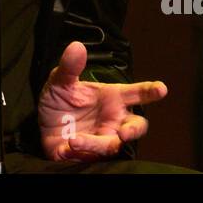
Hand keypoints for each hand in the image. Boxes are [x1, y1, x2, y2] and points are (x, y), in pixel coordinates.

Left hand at [36, 41, 167, 161]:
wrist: (41, 124)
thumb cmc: (60, 101)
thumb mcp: (60, 80)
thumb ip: (70, 67)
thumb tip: (76, 46)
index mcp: (112, 98)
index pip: (136, 94)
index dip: (150, 91)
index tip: (161, 89)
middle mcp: (112, 119)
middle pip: (135, 126)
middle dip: (134, 130)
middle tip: (125, 133)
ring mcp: (102, 137)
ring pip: (111, 145)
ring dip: (96, 144)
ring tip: (76, 140)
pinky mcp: (87, 154)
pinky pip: (88, 156)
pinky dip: (79, 152)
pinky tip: (67, 146)